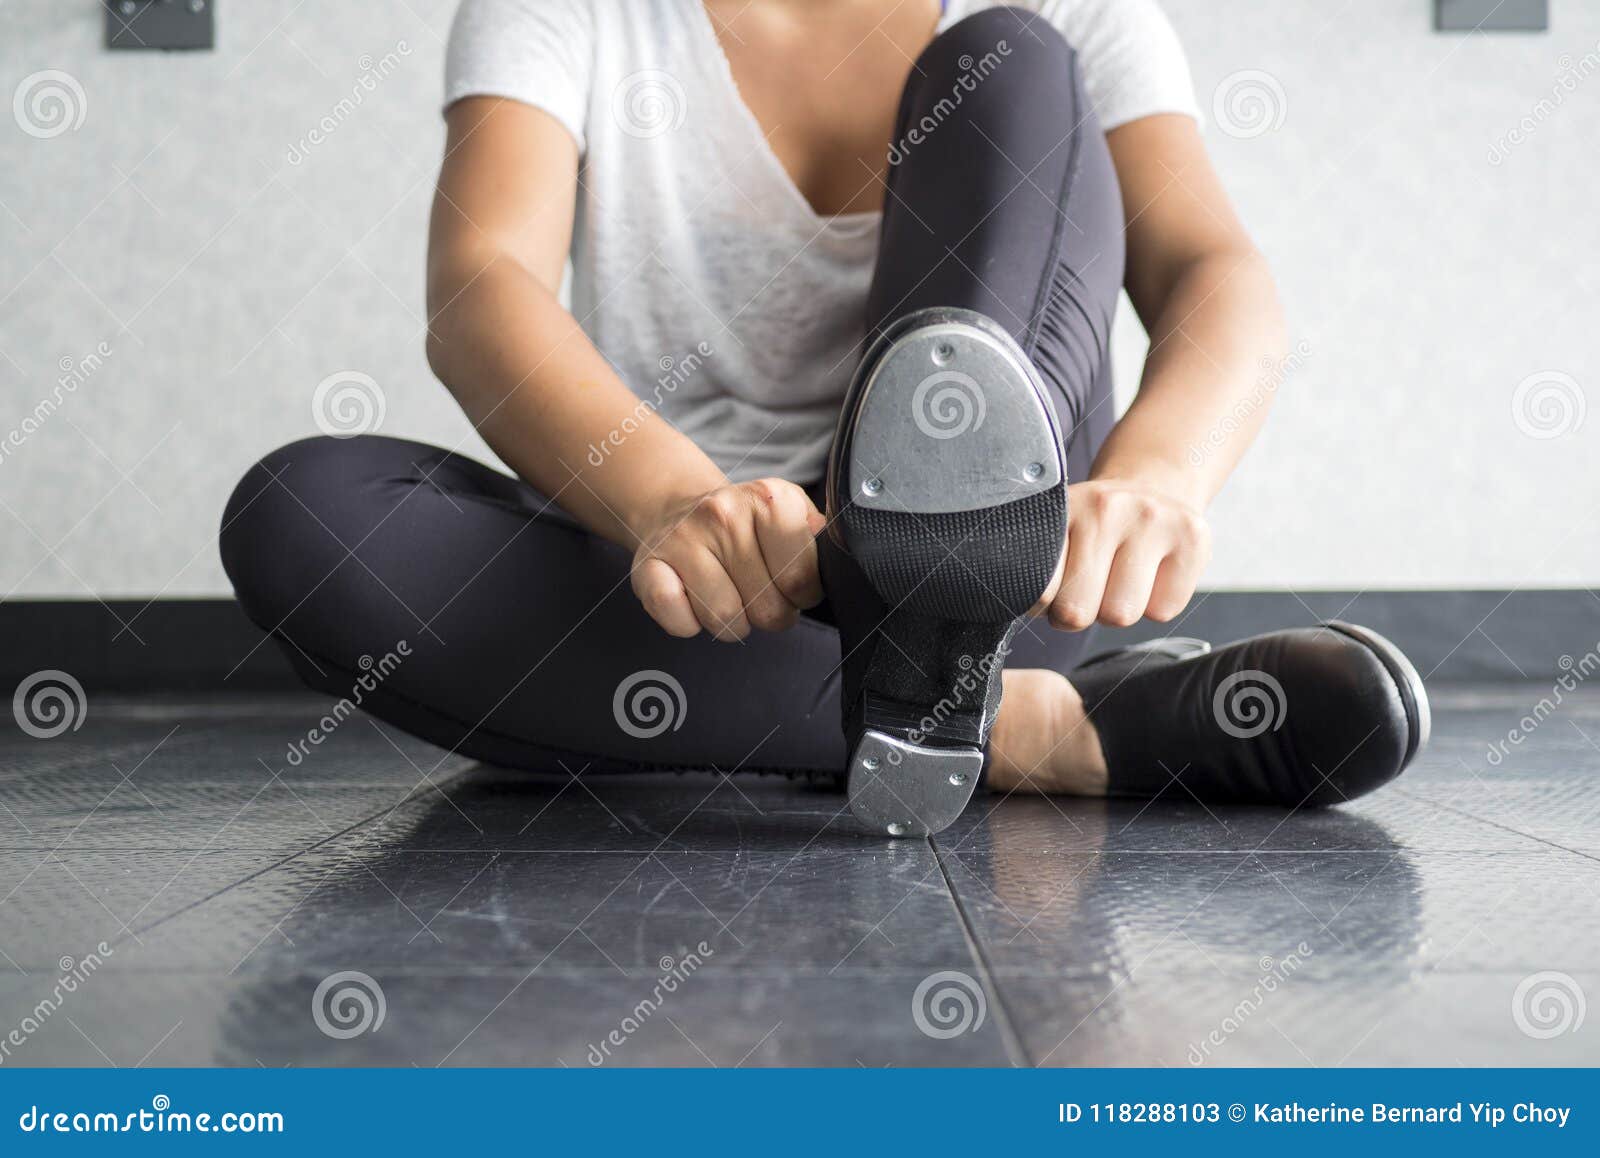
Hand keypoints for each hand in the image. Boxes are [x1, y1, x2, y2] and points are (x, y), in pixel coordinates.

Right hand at [630, 479, 825, 640]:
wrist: (675, 506)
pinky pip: (680, 622)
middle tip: (759, 595)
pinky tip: (693, 600)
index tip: (794, 586)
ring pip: (725, 621)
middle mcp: (723, 512)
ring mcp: (682, 539)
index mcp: (768, 498)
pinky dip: (690, 624)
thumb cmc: (744, 524)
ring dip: (732, 623)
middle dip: (769, 614)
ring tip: (729, 597)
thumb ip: (820, 538)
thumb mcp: (790, 513)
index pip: (802, 578)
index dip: (803, 595)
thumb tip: (841, 563)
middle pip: (767, 608)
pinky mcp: (647, 567)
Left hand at [1037, 479, 1210, 629]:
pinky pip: (1163, 612)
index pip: (1039, 588)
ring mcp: (1155, 520)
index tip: (1051, 594)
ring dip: (1116, 611)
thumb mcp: (1059, 531)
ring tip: (1118, 582)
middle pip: (1078, 610)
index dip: (1043, 606)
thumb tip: (1027, 604)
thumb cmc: (1098, 523)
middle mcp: (1108, 507)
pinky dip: (1155, 606)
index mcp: (1064, 508)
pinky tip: (1153, 576)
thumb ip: (1038, 564)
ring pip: (1121, 614)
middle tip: (1088, 589)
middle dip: (1078, 613)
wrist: (1154, 484)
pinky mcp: (1194, 539)